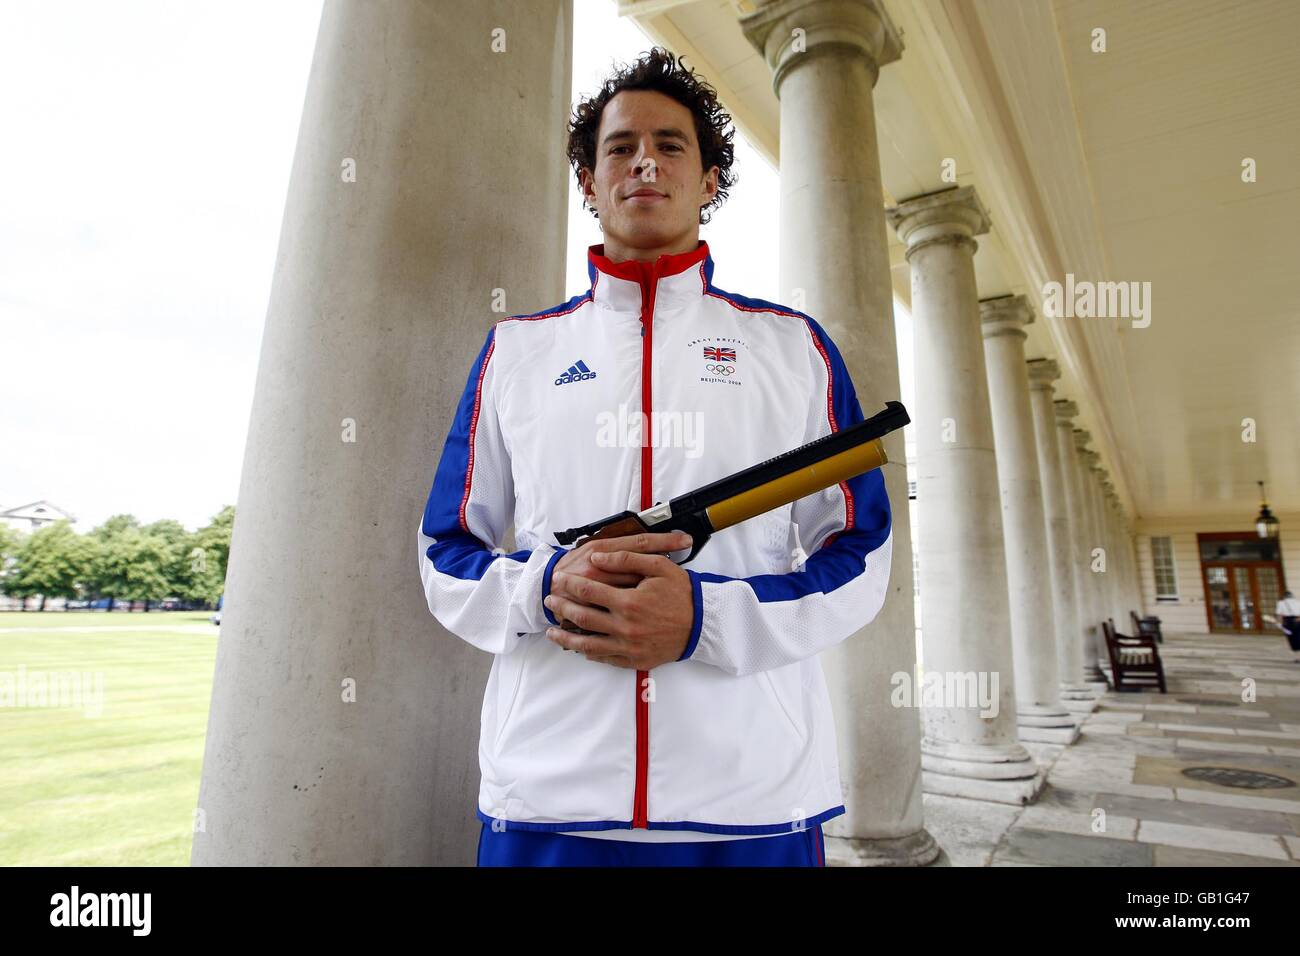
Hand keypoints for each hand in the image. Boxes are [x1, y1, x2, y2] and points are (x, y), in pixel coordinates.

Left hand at [545, 533, 694, 668]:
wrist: (704, 624)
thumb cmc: (682, 593)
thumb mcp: (658, 566)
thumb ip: (626, 559)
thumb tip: (597, 557)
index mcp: (628, 602)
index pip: (588, 591)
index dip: (569, 584)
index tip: (558, 579)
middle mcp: (625, 627)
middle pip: (582, 617)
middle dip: (562, 607)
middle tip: (549, 601)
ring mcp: (629, 646)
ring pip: (588, 644)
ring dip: (566, 638)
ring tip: (552, 632)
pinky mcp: (634, 660)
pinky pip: (605, 658)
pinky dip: (589, 653)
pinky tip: (579, 649)